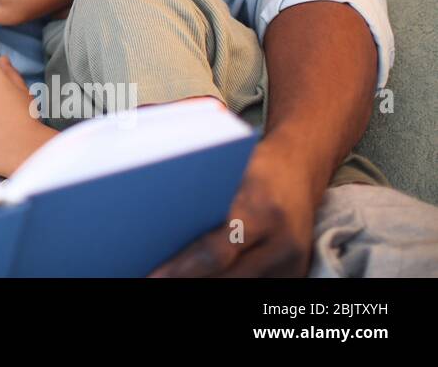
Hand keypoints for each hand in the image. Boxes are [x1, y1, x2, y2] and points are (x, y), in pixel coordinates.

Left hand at [149, 134, 319, 276]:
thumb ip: (198, 194)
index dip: (181, 268)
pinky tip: (199, 277)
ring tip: (171, 277)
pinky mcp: (294, 274)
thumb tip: (152, 211)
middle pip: (226, 276)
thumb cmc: (253, 166)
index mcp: (262, 210)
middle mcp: (283, 242)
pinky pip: (252, 285)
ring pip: (239, 285)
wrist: (299, 168)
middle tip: (153, 278)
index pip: (216, 251)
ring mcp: (291, 264)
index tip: (154, 275)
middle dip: (187, 279)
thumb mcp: (227, 171)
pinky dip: (224, 281)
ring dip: (204, 283)